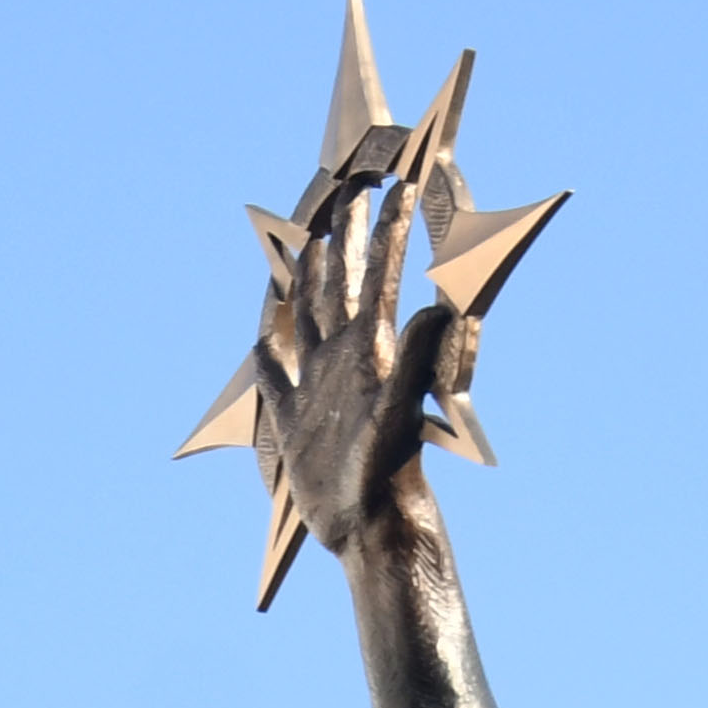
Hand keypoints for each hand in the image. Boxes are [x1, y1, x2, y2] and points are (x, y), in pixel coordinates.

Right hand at [255, 175, 455, 568]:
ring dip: (308, 277)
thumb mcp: (401, 407)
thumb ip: (418, 356)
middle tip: (348, 188)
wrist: (368, 523)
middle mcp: (344, 358)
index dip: (388, 231)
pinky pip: (276, 375)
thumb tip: (442, 306)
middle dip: (346, 234)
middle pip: (341, 282)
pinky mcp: (295, 418)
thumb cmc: (389, 470)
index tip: (398, 185)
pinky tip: (266, 335)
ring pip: (309, 314)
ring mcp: (319, 385)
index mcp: (368, 347)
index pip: (379, 275)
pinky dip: (270, 352)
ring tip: (309, 241)